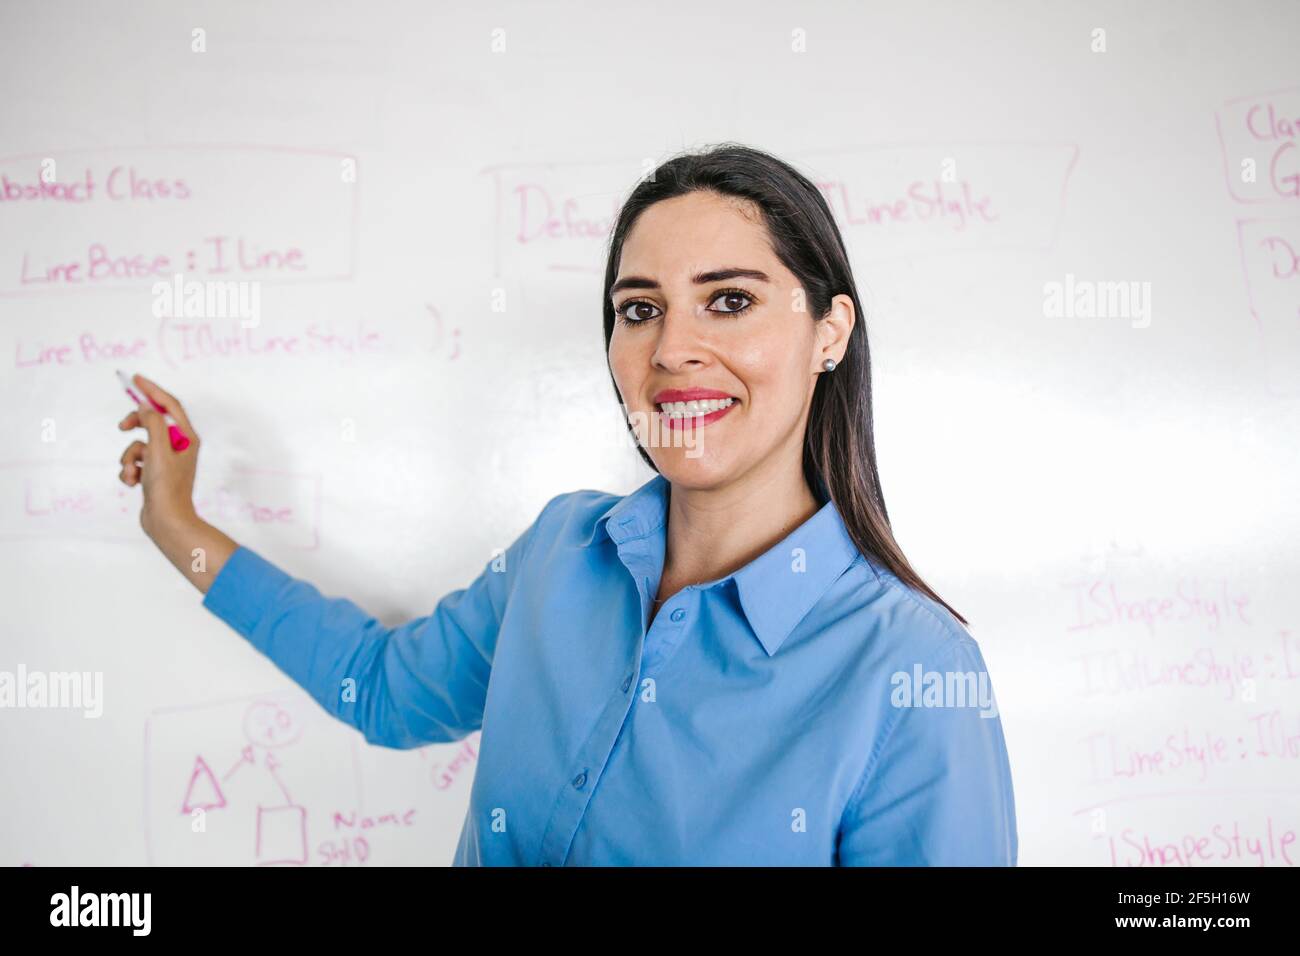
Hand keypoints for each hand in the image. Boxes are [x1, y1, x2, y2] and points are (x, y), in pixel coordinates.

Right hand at [117, 373, 200, 538]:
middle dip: (135, 425)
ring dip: (129, 457)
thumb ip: (152, 424)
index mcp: (187, 438)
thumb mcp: (158, 450)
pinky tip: (133, 483)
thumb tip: (146, 406)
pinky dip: (129, 471)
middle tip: (122, 426)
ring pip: (138, 446)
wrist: (166, 522)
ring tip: (133, 472)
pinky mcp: (154, 474)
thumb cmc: (167, 488)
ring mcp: (166, 461)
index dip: (152, 391)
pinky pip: (134, 462)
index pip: (170, 406)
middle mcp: (179, 447)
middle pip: (152, 422)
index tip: (135, 379)